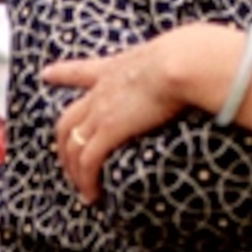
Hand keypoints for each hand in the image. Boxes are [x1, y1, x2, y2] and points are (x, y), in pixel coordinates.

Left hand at [43, 22, 229, 203]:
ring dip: (74, 172)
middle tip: (66, 162)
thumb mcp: (177, 57)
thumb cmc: (191, 58)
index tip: (47, 74)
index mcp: (116, 69)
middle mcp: (102, 91)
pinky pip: (88, 162)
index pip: (83, 71)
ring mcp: (102, 111)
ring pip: (72, 147)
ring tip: (83, 190)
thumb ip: (180, 65)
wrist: (184, 61)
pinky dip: (86, 180)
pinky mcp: (109, 130)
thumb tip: (204, 64)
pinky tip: (92, 194)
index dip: (63, 74)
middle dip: (63, 146)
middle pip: (67, 121)